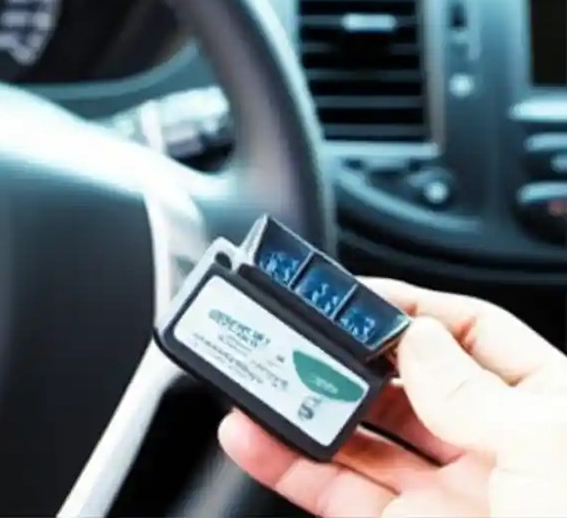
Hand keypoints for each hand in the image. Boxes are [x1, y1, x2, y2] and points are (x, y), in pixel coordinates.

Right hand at [218, 278, 566, 516]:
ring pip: (359, 438)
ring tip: (255, 379)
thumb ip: (471, 389)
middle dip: (343, 356)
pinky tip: (255, 438)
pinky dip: (289, 464)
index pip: (470, 335)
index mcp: (546, 408)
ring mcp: (446, 497)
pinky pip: (338, 493)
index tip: (351, 296)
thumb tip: (415, 336)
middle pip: (401, 384)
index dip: (410, 309)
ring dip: (302, 407)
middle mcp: (492, 448)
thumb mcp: (548, 446)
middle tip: (288, 335)